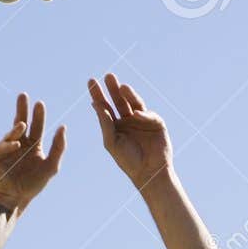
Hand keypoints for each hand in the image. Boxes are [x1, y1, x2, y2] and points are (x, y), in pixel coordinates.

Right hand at [0, 93, 65, 209]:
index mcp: (33, 144)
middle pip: (21, 122)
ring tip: (23, 124)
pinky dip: (8, 145)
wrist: (15, 198)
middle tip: (23, 95)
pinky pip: (1, 147)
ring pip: (11, 133)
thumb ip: (58, 147)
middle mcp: (19, 142)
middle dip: (22, 109)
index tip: (40, 103)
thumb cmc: (33, 184)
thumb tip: (63, 126)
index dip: (38, 114)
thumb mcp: (51, 166)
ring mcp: (6, 148)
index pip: (37, 125)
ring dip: (16, 128)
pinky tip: (16, 144)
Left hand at [89, 74, 173, 193]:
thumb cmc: (128, 160)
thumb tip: (95, 104)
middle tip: (107, 75)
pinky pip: (149, 115)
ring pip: (134, 102)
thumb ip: (105, 123)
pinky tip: (136, 115)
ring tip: (121, 86)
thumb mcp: (111, 142)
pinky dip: (143, 115)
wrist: (149, 172)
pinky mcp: (156, 123)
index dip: (98, 94)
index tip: (91, 81)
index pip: (105, 106)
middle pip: (119, 100)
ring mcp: (142, 120)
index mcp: (115, 125)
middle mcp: (128, 120)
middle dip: (113, 88)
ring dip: (128, 94)